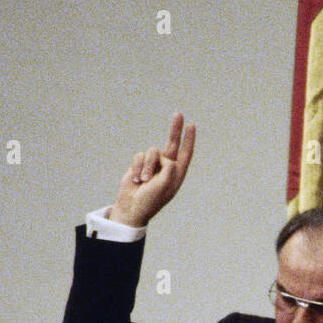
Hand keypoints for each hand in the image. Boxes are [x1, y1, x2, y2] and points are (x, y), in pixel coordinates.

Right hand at [110, 113, 195, 227]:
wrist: (130, 207)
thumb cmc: (149, 201)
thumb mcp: (162, 188)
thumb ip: (168, 172)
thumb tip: (170, 159)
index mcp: (176, 175)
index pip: (185, 154)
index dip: (188, 140)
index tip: (191, 126)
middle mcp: (166, 168)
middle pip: (172, 144)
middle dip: (175, 130)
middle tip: (178, 114)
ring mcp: (153, 165)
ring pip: (152, 152)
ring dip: (147, 167)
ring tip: (144, 181)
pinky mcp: (140, 164)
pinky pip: (140, 156)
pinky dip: (138, 167)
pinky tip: (136, 179)